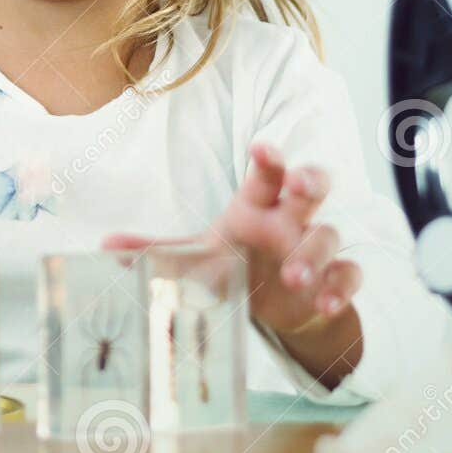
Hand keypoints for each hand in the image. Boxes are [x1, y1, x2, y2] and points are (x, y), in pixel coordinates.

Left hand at [102, 142, 359, 338]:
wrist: (274, 304)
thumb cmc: (237, 263)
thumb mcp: (195, 257)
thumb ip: (156, 250)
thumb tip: (103, 247)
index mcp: (257, 204)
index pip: (267, 172)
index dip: (268, 158)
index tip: (260, 148)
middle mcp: (290, 219)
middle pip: (312, 186)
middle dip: (310, 182)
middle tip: (300, 189)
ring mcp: (313, 247)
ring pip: (329, 235)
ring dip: (315, 252)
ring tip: (294, 275)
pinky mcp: (331, 279)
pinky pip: (348, 276)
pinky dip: (340, 288)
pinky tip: (325, 302)